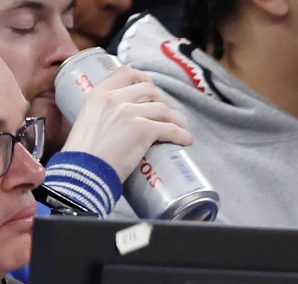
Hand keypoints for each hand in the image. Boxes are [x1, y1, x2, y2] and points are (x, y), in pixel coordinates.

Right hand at [58, 68, 193, 182]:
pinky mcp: (143, 129)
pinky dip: (182, 135)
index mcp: (98, 95)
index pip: (125, 72)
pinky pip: (171, 129)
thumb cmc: (83, 154)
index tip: (151, 88)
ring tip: (180, 128)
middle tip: (167, 113)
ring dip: (176, 118)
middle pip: (149, 88)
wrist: (83, 170)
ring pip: (163, 108)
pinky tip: (185, 140)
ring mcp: (130, 113)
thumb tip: (115, 122)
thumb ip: (101, 114)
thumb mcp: (87, 121)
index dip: (143, 78)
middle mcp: (114, 99)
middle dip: (162, 99)